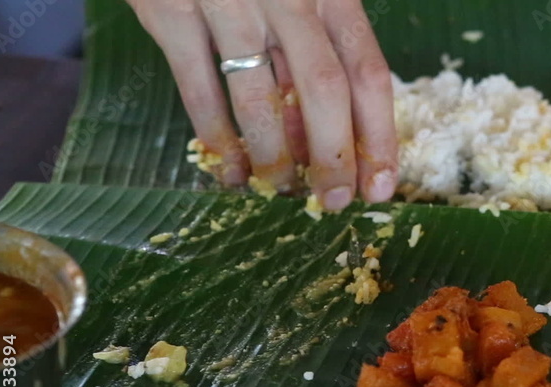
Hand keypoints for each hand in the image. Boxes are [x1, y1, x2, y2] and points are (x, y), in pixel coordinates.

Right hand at [128, 0, 397, 209]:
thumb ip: (313, 50)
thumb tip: (322, 138)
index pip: (368, 72)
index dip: (379, 135)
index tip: (381, 185)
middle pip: (324, 90)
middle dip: (333, 157)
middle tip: (335, 201)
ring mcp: (226, 2)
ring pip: (260, 97)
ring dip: (274, 156)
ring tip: (280, 191)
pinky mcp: (169, 12)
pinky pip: (198, 89)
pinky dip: (217, 139)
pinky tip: (230, 172)